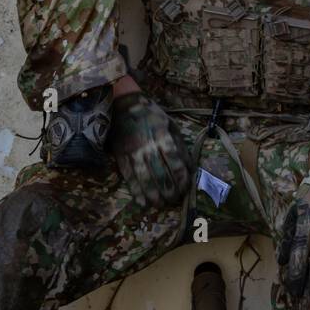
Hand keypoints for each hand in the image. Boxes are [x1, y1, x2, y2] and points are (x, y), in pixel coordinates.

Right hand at [109, 93, 191, 208]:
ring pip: (144, 178)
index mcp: (162, 136)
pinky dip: (136, 192)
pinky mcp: (120, 157)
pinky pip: (129, 177)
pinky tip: (143, 202)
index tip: (185, 186)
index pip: (173, 160)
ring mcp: (132, 152)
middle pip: (159, 173)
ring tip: (161, 204)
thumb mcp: (170, 125)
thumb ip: (179, 145)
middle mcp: (147, 146)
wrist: (124, 105)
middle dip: (168, 189)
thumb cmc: (150, 115)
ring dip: (153, 195)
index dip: (180, 176)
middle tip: (174, 199)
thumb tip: (189, 167)